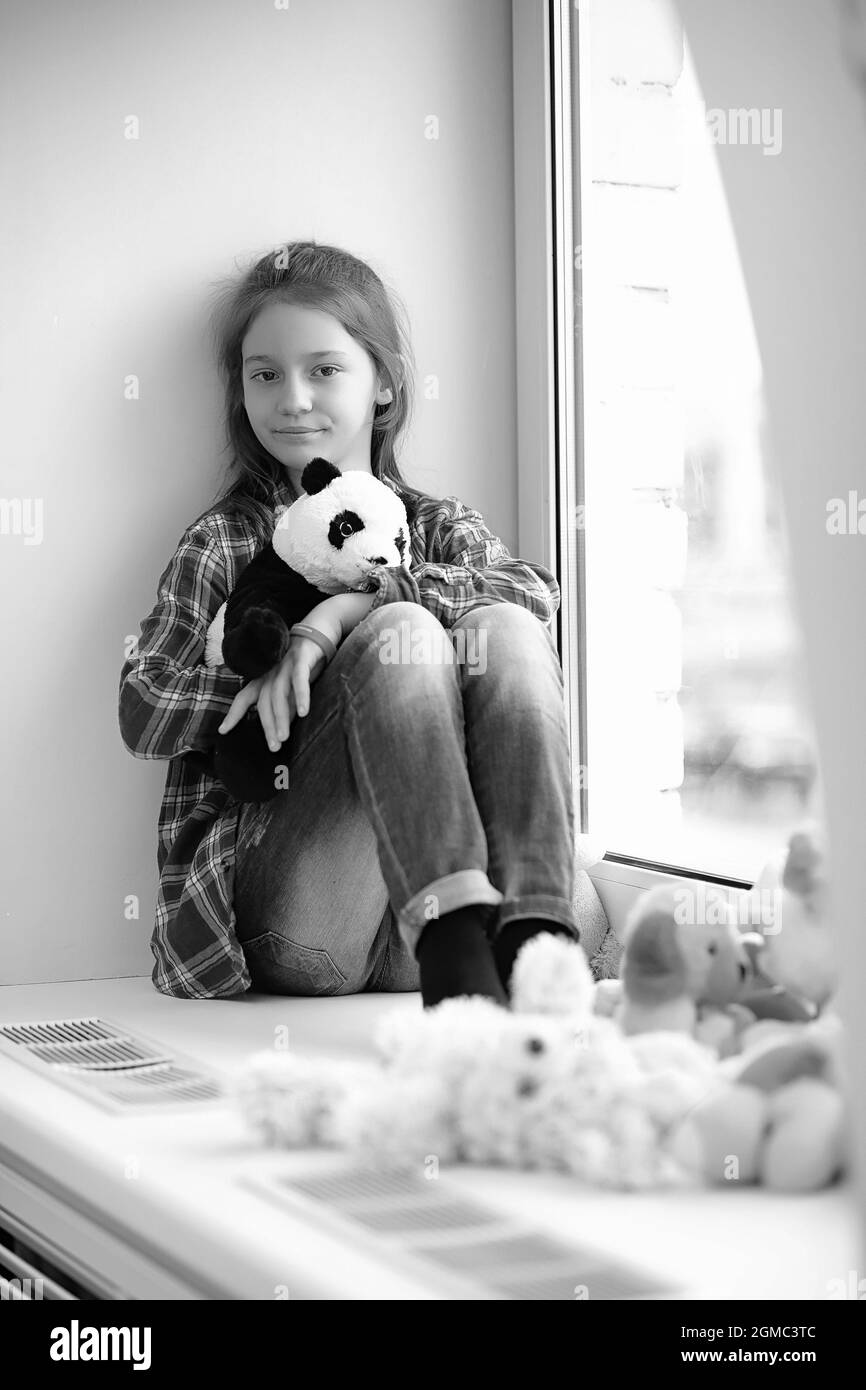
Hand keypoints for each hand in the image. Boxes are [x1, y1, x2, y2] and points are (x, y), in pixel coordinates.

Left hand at [217, 635, 326, 749]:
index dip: (233, 714)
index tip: (223, 730)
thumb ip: (283, 706)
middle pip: (263, 703)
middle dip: (267, 726)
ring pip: (278, 695)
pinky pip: (299, 680)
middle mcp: (270, 674)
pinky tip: (303, 712)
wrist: (315, 634)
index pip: (243, 698)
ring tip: (283, 737)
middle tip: (273, 747)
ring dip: (281, 718)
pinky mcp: (300, 660)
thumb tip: (280, 730)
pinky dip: (301, 696)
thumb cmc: (300, 667)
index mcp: (263, 680)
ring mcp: (284, 666)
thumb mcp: (289, 688)